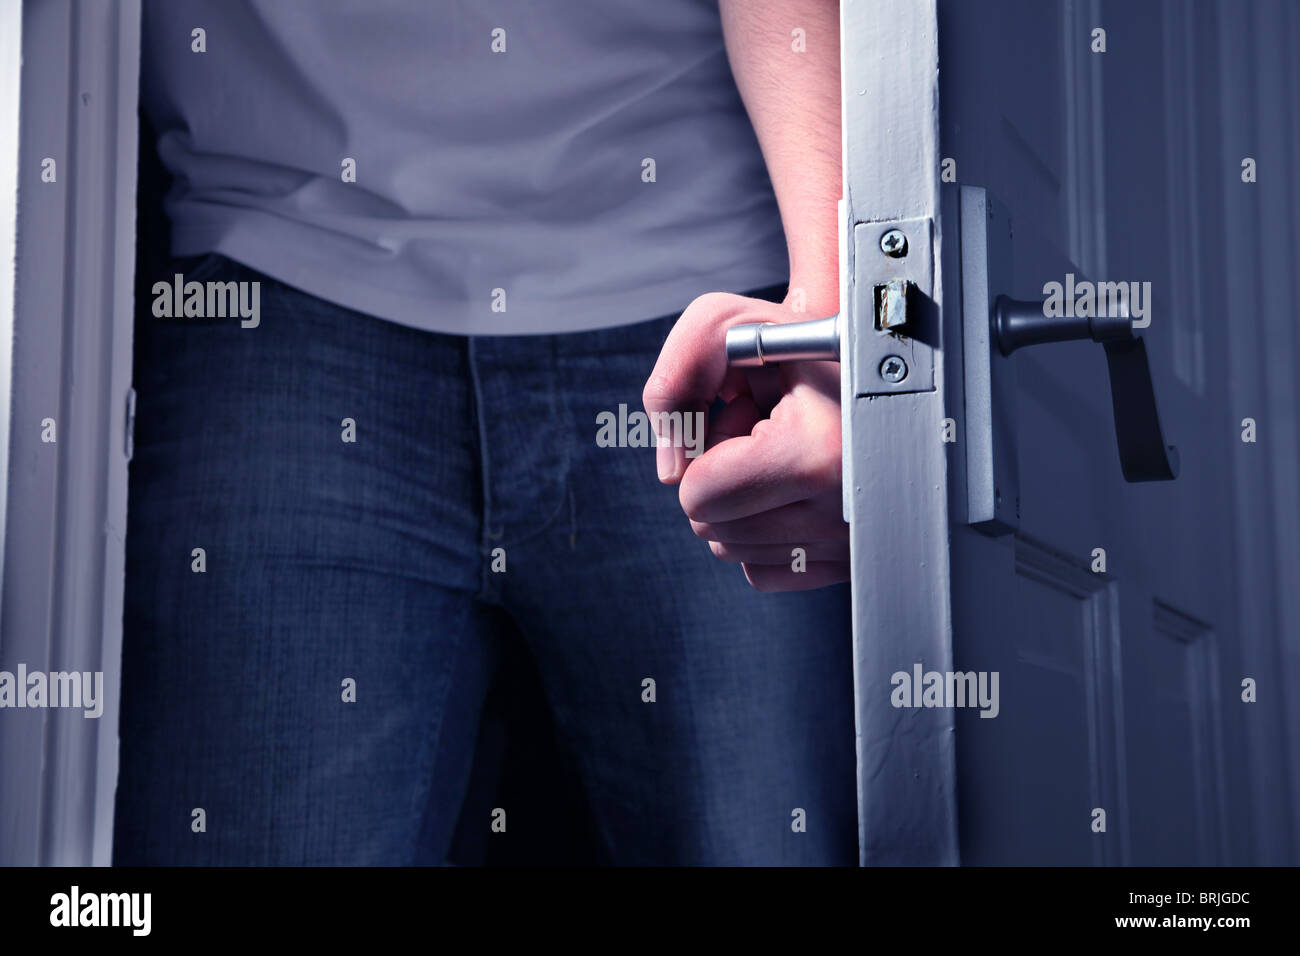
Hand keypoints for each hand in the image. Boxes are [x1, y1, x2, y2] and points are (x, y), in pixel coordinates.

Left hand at [643, 292, 848, 591]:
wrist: (876, 364)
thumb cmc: (795, 344)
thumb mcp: (728, 329)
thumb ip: (675, 382)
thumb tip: (670, 473)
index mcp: (817, 452)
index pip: (698, 495)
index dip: (704, 449)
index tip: (749, 411)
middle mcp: (843, 510)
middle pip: (709, 527)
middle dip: (721, 476)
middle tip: (769, 430)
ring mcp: (850, 544)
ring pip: (732, 550)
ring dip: (742, 500)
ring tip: (785, 452)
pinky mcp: (849, 564)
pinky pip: (762, 570)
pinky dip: (763, 531)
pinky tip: (794, 487)